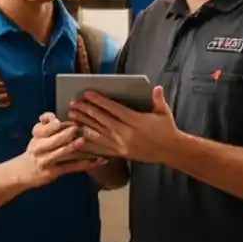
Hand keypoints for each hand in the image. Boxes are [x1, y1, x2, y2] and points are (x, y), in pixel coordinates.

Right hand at [13, 112, 104, 188]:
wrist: (23, 171)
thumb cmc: (36, 150)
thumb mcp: (37, 135)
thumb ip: (47, 124)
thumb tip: (53, 116)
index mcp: (37, 136)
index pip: (45, 127)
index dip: (55, 124)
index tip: (66, 121)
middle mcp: (40, 148)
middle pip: (56, 139)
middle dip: (68, 134)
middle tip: (79, 128)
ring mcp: (47, 161)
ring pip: (63, 153)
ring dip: (74, 147)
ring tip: (85, 141)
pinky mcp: (54, 173)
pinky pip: (71, 167)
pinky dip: (85, 164)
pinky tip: (98, 161)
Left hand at [67, 86, 181, 164]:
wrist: (171, 151)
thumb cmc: (167, 129)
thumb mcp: (164, 112)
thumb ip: (158, 100)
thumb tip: (156, 88)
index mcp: (137, 121)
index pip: (114, 109)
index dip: (99, 101)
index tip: (87, 94)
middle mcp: (127, 134)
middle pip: (102, 120)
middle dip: (86, 111)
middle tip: (73, 103)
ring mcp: (122, 145)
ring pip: (99, 133)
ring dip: (84, 124)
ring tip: (71, 116)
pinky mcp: (120, 153)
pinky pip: (102, 146)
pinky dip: (89, 141)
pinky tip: (78, 136)